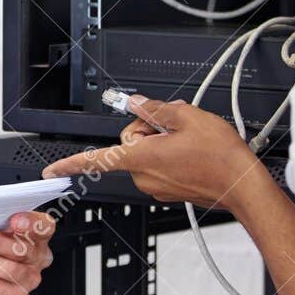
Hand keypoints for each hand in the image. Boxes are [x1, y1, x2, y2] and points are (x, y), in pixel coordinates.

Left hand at [41, 94, 268, 209]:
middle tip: (173, 127)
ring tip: (189, 142)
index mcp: (141, 158)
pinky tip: (192, 153)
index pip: (95, 160)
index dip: (70, 164)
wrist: (242, 185)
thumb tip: (138, 103)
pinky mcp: (169, 191)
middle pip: (129, 144)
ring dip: (160, 142)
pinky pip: (159, 166)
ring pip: (145, 154)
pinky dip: (170, 156)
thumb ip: (155, 109)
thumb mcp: (187, 117)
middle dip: (146, 130)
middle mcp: (144, 176)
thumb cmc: (220, 157)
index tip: (51, 170)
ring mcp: (156, 186)